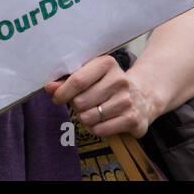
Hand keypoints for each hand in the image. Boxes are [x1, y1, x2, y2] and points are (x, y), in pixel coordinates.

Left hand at [44, 54, 159, 138]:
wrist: (144, 96)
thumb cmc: (107, 84)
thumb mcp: (90, 75)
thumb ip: (67, 81)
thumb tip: (49, 88)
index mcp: (106, 64)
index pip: (77, 81)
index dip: (62, 93)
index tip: (57, 98)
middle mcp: (119, 81)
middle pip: (80, 101)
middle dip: (75, 106)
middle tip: (81, 103)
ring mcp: (127, 100)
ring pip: (88, 117)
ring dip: (84, 118)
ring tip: (92, 112)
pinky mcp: (132, 119)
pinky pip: (100, 129)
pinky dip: (94, 128)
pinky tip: (100, 121)